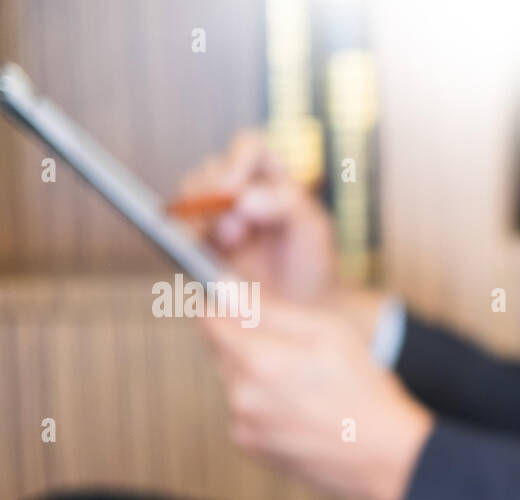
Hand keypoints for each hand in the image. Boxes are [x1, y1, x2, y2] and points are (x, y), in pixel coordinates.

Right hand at [177, 128, 389, 344]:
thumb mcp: (313, 228)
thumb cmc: (312, 262)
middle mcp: (239, 189)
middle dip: (216, 195)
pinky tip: (203, 249)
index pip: (247, 146)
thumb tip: (243, 198)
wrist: (301, 306)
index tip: (234, 190)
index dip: (237, 160)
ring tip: (228, 241)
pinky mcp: (200, 243)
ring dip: (201, 215)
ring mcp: (216, 215)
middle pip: (210, 170)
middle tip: (235, 227)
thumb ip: (287, 202)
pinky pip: (179, 228)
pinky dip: (188, 235)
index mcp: (270, 176)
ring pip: (189, 195)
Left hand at [200, 299, 433, 499]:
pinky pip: (246, 415)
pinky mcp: (253, 448)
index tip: (240, 309)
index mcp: (258, 360)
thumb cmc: (365, 392)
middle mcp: (242, 395)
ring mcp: (245, 425)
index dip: (225, 310)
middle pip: (222, 353)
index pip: (210, 322)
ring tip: (305, 389)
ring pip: (235, 385)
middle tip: (298, 357)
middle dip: (250, 346)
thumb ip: (271, 309)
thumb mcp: (329, 331)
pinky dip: (264, 409)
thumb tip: (228, 291)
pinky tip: (300, 412)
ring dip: (258, 379)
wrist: (383, 455)